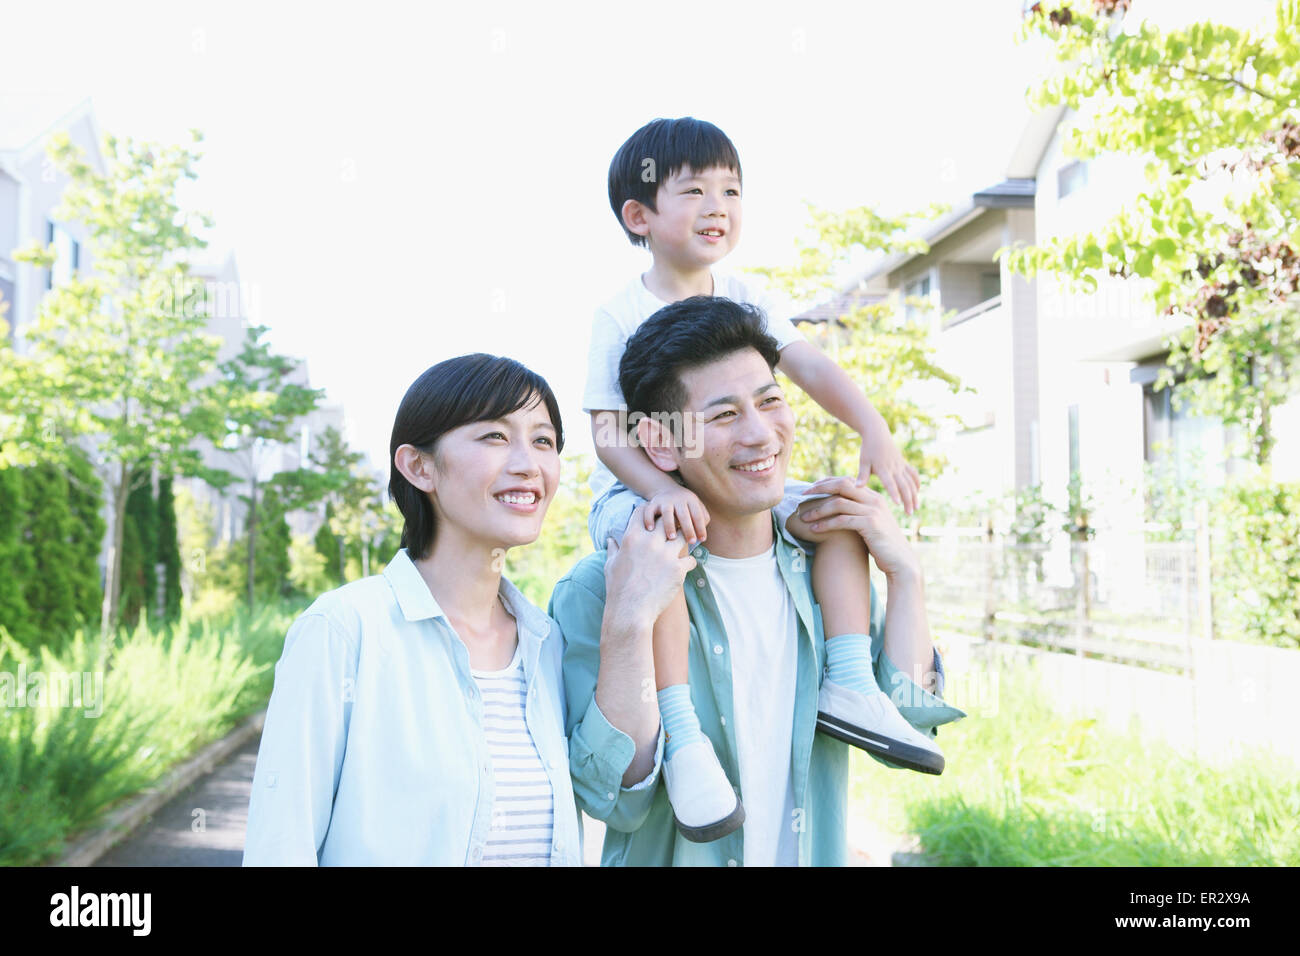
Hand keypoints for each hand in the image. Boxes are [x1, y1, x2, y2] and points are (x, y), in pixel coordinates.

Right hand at [603, 505, 696, 624]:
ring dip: (683, 540)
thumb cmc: (618, 588)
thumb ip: (613, 549)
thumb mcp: (611, 565)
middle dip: (669, 525)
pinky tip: (685, 566)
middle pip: (666, 520)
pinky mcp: (678, 569)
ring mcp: (666, 555)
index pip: (643, 512)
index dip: (649, 514)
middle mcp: (650, 542)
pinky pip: (691, 559)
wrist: (630, 611)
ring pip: (683, 536)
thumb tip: (610, 539)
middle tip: (672, 532)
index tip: (653, 522)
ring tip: (683, 547)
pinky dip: (689, 562)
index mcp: (632, 538)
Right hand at [643, 486, 709, 548]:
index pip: (698, 515)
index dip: (700, 527)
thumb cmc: (686, 507)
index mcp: (691, 500)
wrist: (668, 491)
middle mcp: (678, 499)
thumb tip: (701, 536)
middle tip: (691, 542)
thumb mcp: (696, 509)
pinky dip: (649, 519)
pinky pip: (649, 511)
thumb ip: (702, 520)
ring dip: (670, 525)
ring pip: (667, 513)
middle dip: (688, 528)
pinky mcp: (653, 503)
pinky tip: (650, 529)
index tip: (702, 539)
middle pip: (683, 514)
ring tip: (672, 538)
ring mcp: (664, 500)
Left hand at [797, 477, 920, 581]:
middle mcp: (874, 500)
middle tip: (802, 495)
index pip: (847, 480)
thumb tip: (837, 508)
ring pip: (839, 503)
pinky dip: (826, 524)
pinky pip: (842, 520)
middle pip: (842, 485)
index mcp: (874, 496)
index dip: (827, 481)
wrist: (900, 560)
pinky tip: (815, 529)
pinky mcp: (870, 524)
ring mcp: (873, 511)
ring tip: (804, 517)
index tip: (811, 487)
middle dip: (820, 488)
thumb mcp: (871, 523)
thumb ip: (858, 512)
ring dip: (818, 510)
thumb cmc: (882, 544)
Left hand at [858, 429, 920, 515]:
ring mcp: (900, 466)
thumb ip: (862, 475)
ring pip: (910, 482)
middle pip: (904, 485)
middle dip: (908, 500)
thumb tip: (857, 487)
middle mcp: (894, 468)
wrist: (877, 433)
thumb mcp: (863, 461)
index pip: (890, 483)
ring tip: (915, 508)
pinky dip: (916, 484)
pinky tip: (917, 493)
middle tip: (910, 513)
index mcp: (883, 469)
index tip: (898, 504)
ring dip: (914, 495)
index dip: (894, 493)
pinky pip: (913, 474)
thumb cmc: (867, 449)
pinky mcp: (903, 463)